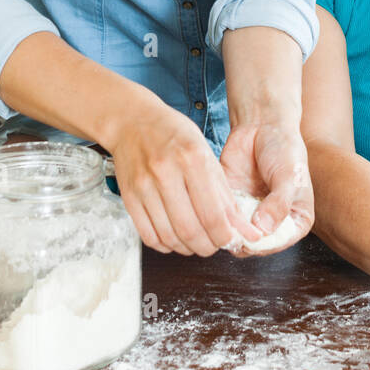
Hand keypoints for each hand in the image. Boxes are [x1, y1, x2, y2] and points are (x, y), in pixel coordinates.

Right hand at [107, 95, 257, 255]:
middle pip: (190, 230)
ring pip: (169, 237)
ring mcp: (144, 186)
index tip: (230, 240)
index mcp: (192, 158)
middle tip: (214, 243)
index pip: (212, 214)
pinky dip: (165, 245)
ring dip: (187, 248)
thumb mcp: (206, 153)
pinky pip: (148, 235)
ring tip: (197, 242)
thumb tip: (241, 227)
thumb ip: (224, 193)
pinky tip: (175, 238)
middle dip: (208, 246)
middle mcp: (166, 172)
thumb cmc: (173, 134)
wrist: (131, 121)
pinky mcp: (129, 197)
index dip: (224, 236)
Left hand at [218, 119, 313, 257]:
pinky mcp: (231, 203)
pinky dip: (215, 213)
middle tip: (230, 226)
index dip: (261, 244)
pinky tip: (214, 202)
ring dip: (225, 228)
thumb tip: (263, 230)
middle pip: (253, 243)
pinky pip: (220, 216)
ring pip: (234, 234)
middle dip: (240, 238)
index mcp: (294, 221)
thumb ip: (279, 204)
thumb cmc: (284, 149)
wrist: (263, 125)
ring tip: (222, 213)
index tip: (250, 236)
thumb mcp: (289, 177)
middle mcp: (272, 222)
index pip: (277, 243)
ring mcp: (250, 214)